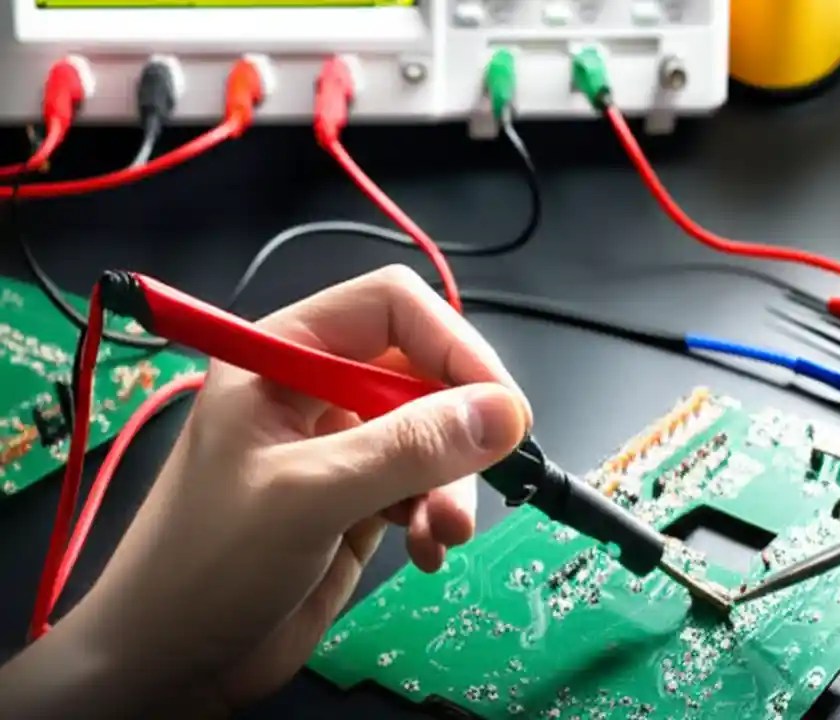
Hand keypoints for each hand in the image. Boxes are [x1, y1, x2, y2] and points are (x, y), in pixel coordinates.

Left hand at [1, 266, 531, 716]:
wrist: (168, 664)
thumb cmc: (209, 566)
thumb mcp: (309, 496)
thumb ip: (407, 449)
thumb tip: (505, 412)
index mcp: (285, 357)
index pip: (391, 308)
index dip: (452, 343)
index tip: (499, 403)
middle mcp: (316, 391)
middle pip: (423, 374)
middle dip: (456, 431)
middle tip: (476, 481)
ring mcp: (338, 449)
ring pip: (433, 437)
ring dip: (451, 484)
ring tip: (445, 534)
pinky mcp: (357, 502)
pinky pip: (424, 488)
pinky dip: (437, 516)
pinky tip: (427, 551)